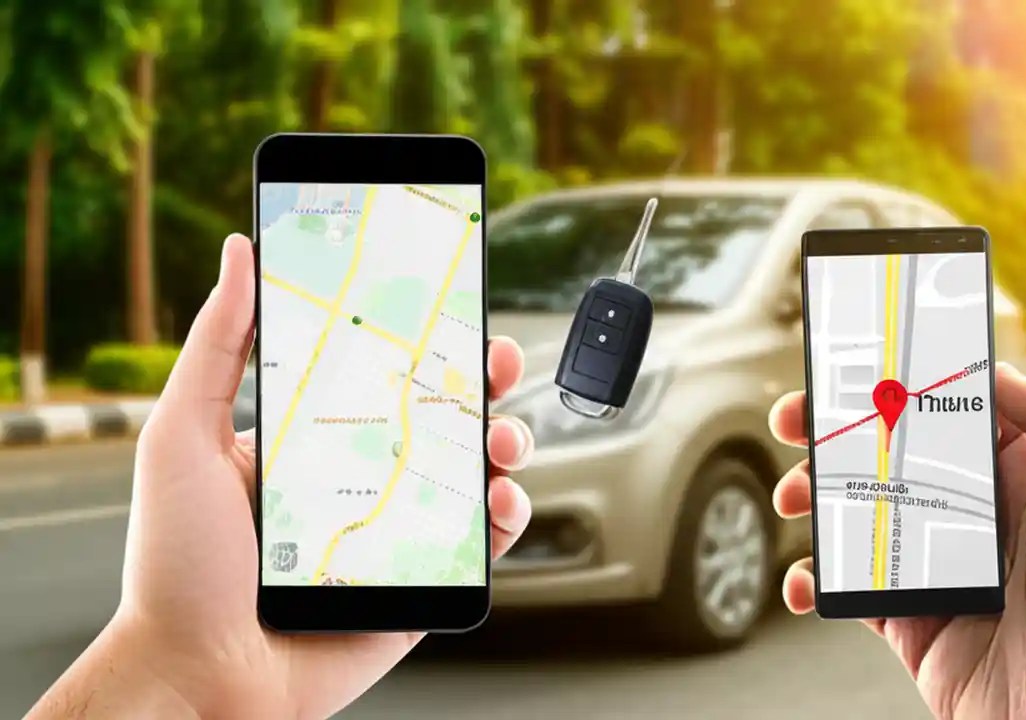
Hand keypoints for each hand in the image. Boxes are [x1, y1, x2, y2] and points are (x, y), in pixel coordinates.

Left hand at [29, 234, 535, 718]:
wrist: (195, 675)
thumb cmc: (175, 565)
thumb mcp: (181, 438)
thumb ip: (216, 345)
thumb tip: (240, 252)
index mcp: (311, 440)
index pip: (381, 374)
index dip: (423, 338)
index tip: (451, 305)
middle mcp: (359, 479)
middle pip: (439, 417)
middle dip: (480, 382)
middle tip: (496, 360)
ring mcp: (392, 532)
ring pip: (469, 475)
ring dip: (503, 444)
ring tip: (502, 438)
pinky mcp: (418, 584)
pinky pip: (478, 546)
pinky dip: (504, 518)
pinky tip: (499, 500)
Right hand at [768, 365, 1025, 718]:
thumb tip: (1003, 375)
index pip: (966, 409)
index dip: (912, 382)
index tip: (865, 366)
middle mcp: (992, 519)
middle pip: (901, 452)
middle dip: (844, 431)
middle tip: (800, 418)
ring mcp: (949, 572)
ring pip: (866, 512)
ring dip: (820, 495)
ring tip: (795, 497)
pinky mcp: (918, 625)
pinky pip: (855, 589)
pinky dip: (819, 579)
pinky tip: (808, 577)